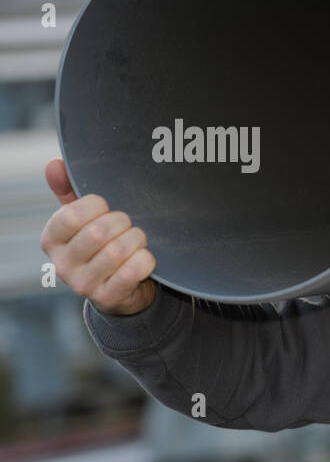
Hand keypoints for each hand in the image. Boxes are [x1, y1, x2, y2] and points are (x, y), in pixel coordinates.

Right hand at [40, 157, 157, 315]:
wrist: (120, 290)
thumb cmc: (101, 245)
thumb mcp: (83, 219)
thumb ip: (70, 190)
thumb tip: (54, 164)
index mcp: (51, 239)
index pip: (71, 215)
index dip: (96, 206)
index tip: (106, 208)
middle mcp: (62, 264)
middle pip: (98, 232)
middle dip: (122, 222)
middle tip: (128, 225)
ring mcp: (83, 284)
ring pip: (118, 251)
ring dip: (137, 239)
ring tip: (138, 239)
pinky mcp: (108, 298)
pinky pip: (133, 271)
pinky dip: (146, 259)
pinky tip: (144, 257)